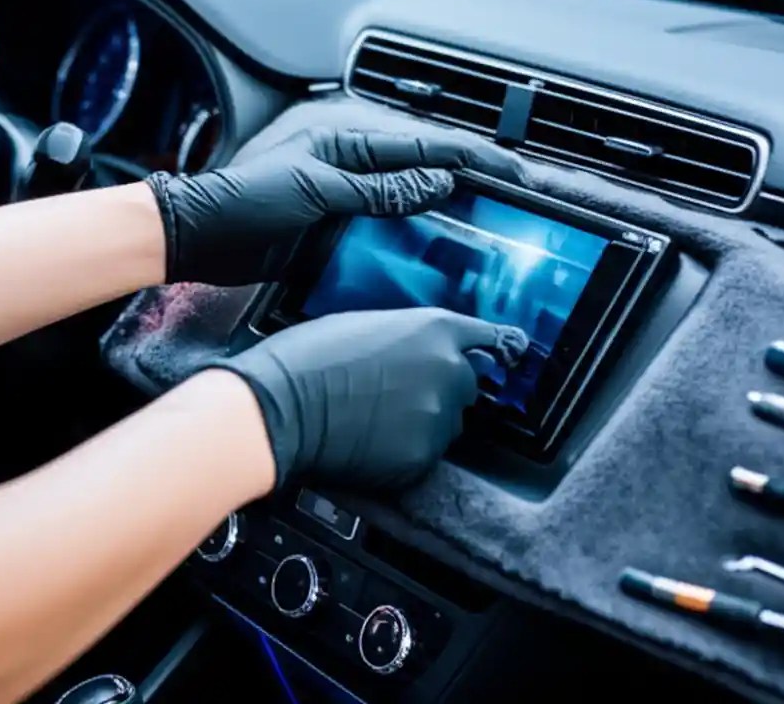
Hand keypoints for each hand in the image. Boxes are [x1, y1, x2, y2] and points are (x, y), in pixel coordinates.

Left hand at [146, 127, 522, 285]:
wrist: (201, 239)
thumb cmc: (245, 202)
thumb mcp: (316, 191)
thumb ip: (378, 190)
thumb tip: (438, 181)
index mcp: (346, 144)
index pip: (422, 147)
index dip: (470, 157)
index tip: (509, 170)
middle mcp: (351, 170)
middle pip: (423, 174)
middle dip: (468, 184)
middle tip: (512, 200)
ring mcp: (345, 203)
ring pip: (408, 206)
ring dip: (444, 216)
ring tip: (487, 230)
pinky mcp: (335, 234)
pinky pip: (385, 235)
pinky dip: (412, 243)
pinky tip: (435, 258)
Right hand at [212, 308, 528, 489]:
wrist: (280, 407)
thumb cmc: (308, 358)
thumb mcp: (364, 325)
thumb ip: (406, 338)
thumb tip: (416, 354)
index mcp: (436, 330)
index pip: (488, 339)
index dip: (492, 349)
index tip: (503, 357)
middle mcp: (449, 372)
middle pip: (469, 387)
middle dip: (444, 392)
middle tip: (399, 397)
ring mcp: (439, 418)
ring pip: (447, 426)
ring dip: (424, 425)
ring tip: (376, 423)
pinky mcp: (422, 458)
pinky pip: (424, 458)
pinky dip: (404, 455)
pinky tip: (369, 444)